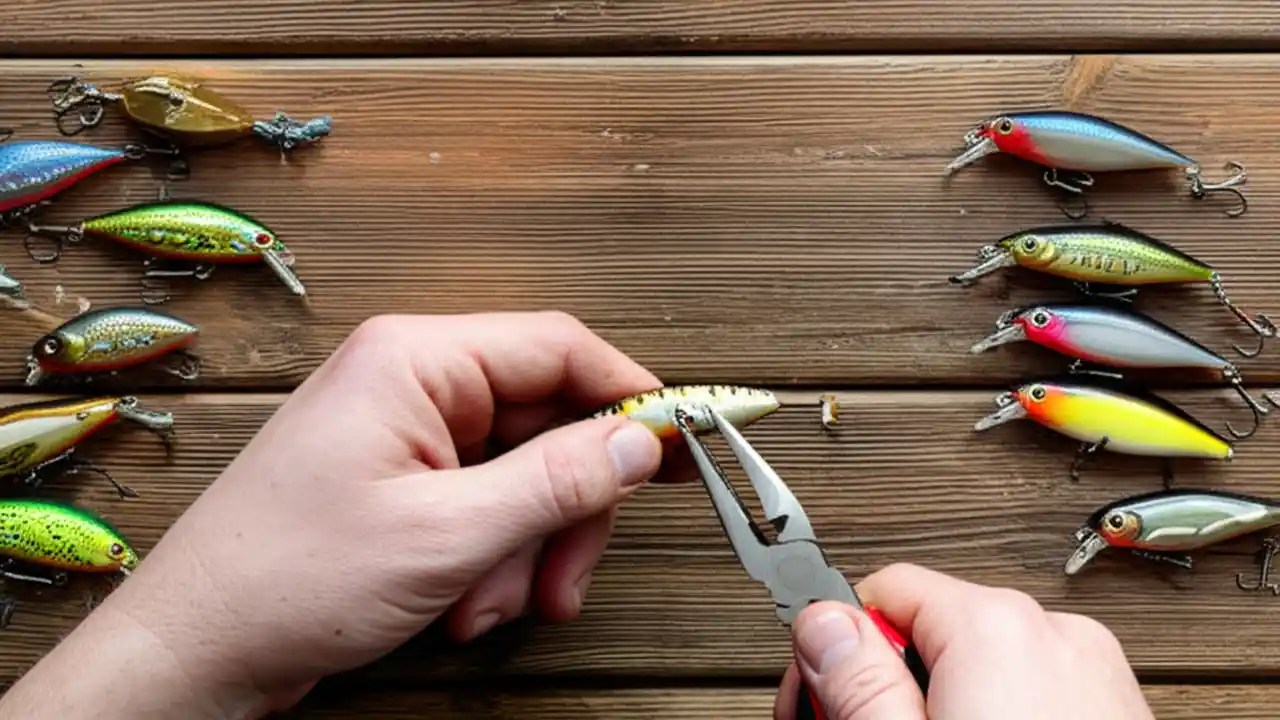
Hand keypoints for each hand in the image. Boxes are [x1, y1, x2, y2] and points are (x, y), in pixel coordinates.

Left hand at [0, 312, 667, 718]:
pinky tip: (462, 606)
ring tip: (491, 605)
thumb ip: (554, 483)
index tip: (680, 445)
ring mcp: (407, 437)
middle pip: (547, 422)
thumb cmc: (284, 580)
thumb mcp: (446, 534)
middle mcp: (413, 386)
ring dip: (527, 550)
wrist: (197, 652)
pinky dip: (493, 561)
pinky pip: (486, 507)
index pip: (559, 348)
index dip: (629, 396)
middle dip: (566, 509)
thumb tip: (637, 443)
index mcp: (416, 361)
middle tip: (569, 573)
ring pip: (522, 476)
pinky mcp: (403, 485)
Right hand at [774, 564, 1152, 719]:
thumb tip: (823, 625)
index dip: (838, 648)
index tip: (820, 701)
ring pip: (980, 664)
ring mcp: (1094, 676)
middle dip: (886, 684)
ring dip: (936, 706)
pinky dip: (993, 719)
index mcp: (995, 630)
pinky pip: (1030, 693)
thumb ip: (857, 681)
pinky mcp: (1113, 713)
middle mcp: (1054, 636)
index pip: (886, 590)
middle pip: (931, 627)